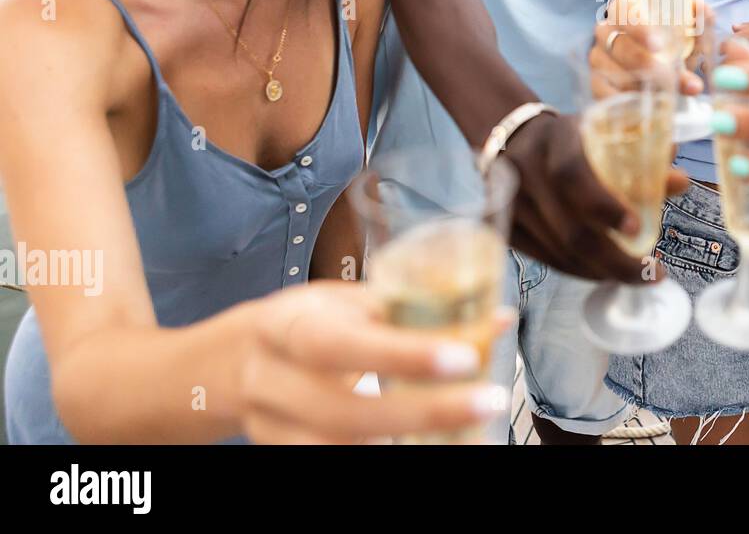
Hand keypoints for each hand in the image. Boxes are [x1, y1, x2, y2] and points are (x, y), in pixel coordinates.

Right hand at [238, 282, 513, 443]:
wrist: (234, 363)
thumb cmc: (309, 323)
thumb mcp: (345, 303)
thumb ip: (414, 309)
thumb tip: (499, 318)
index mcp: (289, 326)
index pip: (342, 343)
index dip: (402, 355)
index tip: (465, 357)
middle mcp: (273, 380)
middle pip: (343, 411)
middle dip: (423, 412)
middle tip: (489, 402)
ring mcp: (273, 426)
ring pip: (337, 448)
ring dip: (409, 447)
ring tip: (472, 437)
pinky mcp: (282, 452)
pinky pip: (331, 461)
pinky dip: (378, 459)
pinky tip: (429, 449)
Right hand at [501, 111, 685, 282]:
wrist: (513, 137)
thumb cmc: (573, 139)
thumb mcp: (605, 133)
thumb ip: (643, 157)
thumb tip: (681, 183)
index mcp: (555, 139)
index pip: (573, 175)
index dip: (604, 206)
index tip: (637, 229)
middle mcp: (525, 169)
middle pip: (570, 229)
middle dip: (616, 261)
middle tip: (651, 273)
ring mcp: (508, 202)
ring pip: (560, 252)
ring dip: (601, 271)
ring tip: (635, 275)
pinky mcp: (500, 227)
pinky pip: (546, 259)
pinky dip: (578, 271)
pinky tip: (602, 272)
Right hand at [589, 0, 713, 98]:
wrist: (659, 71)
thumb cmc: (671, 46)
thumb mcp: (688, 35)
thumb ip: (699, 22)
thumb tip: (701, 6)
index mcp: (625, 10)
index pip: (624, 12)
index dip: (640, 29)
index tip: (659, 45)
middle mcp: (606, 31)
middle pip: (619, 46)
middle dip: (644, 63)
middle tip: (667, 77)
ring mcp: (598, 57)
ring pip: (612, 71)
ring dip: (638, 84)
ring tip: (663, 94)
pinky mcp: (596, 81)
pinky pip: (604, 92)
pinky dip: (625, 100)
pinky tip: (644, 105)